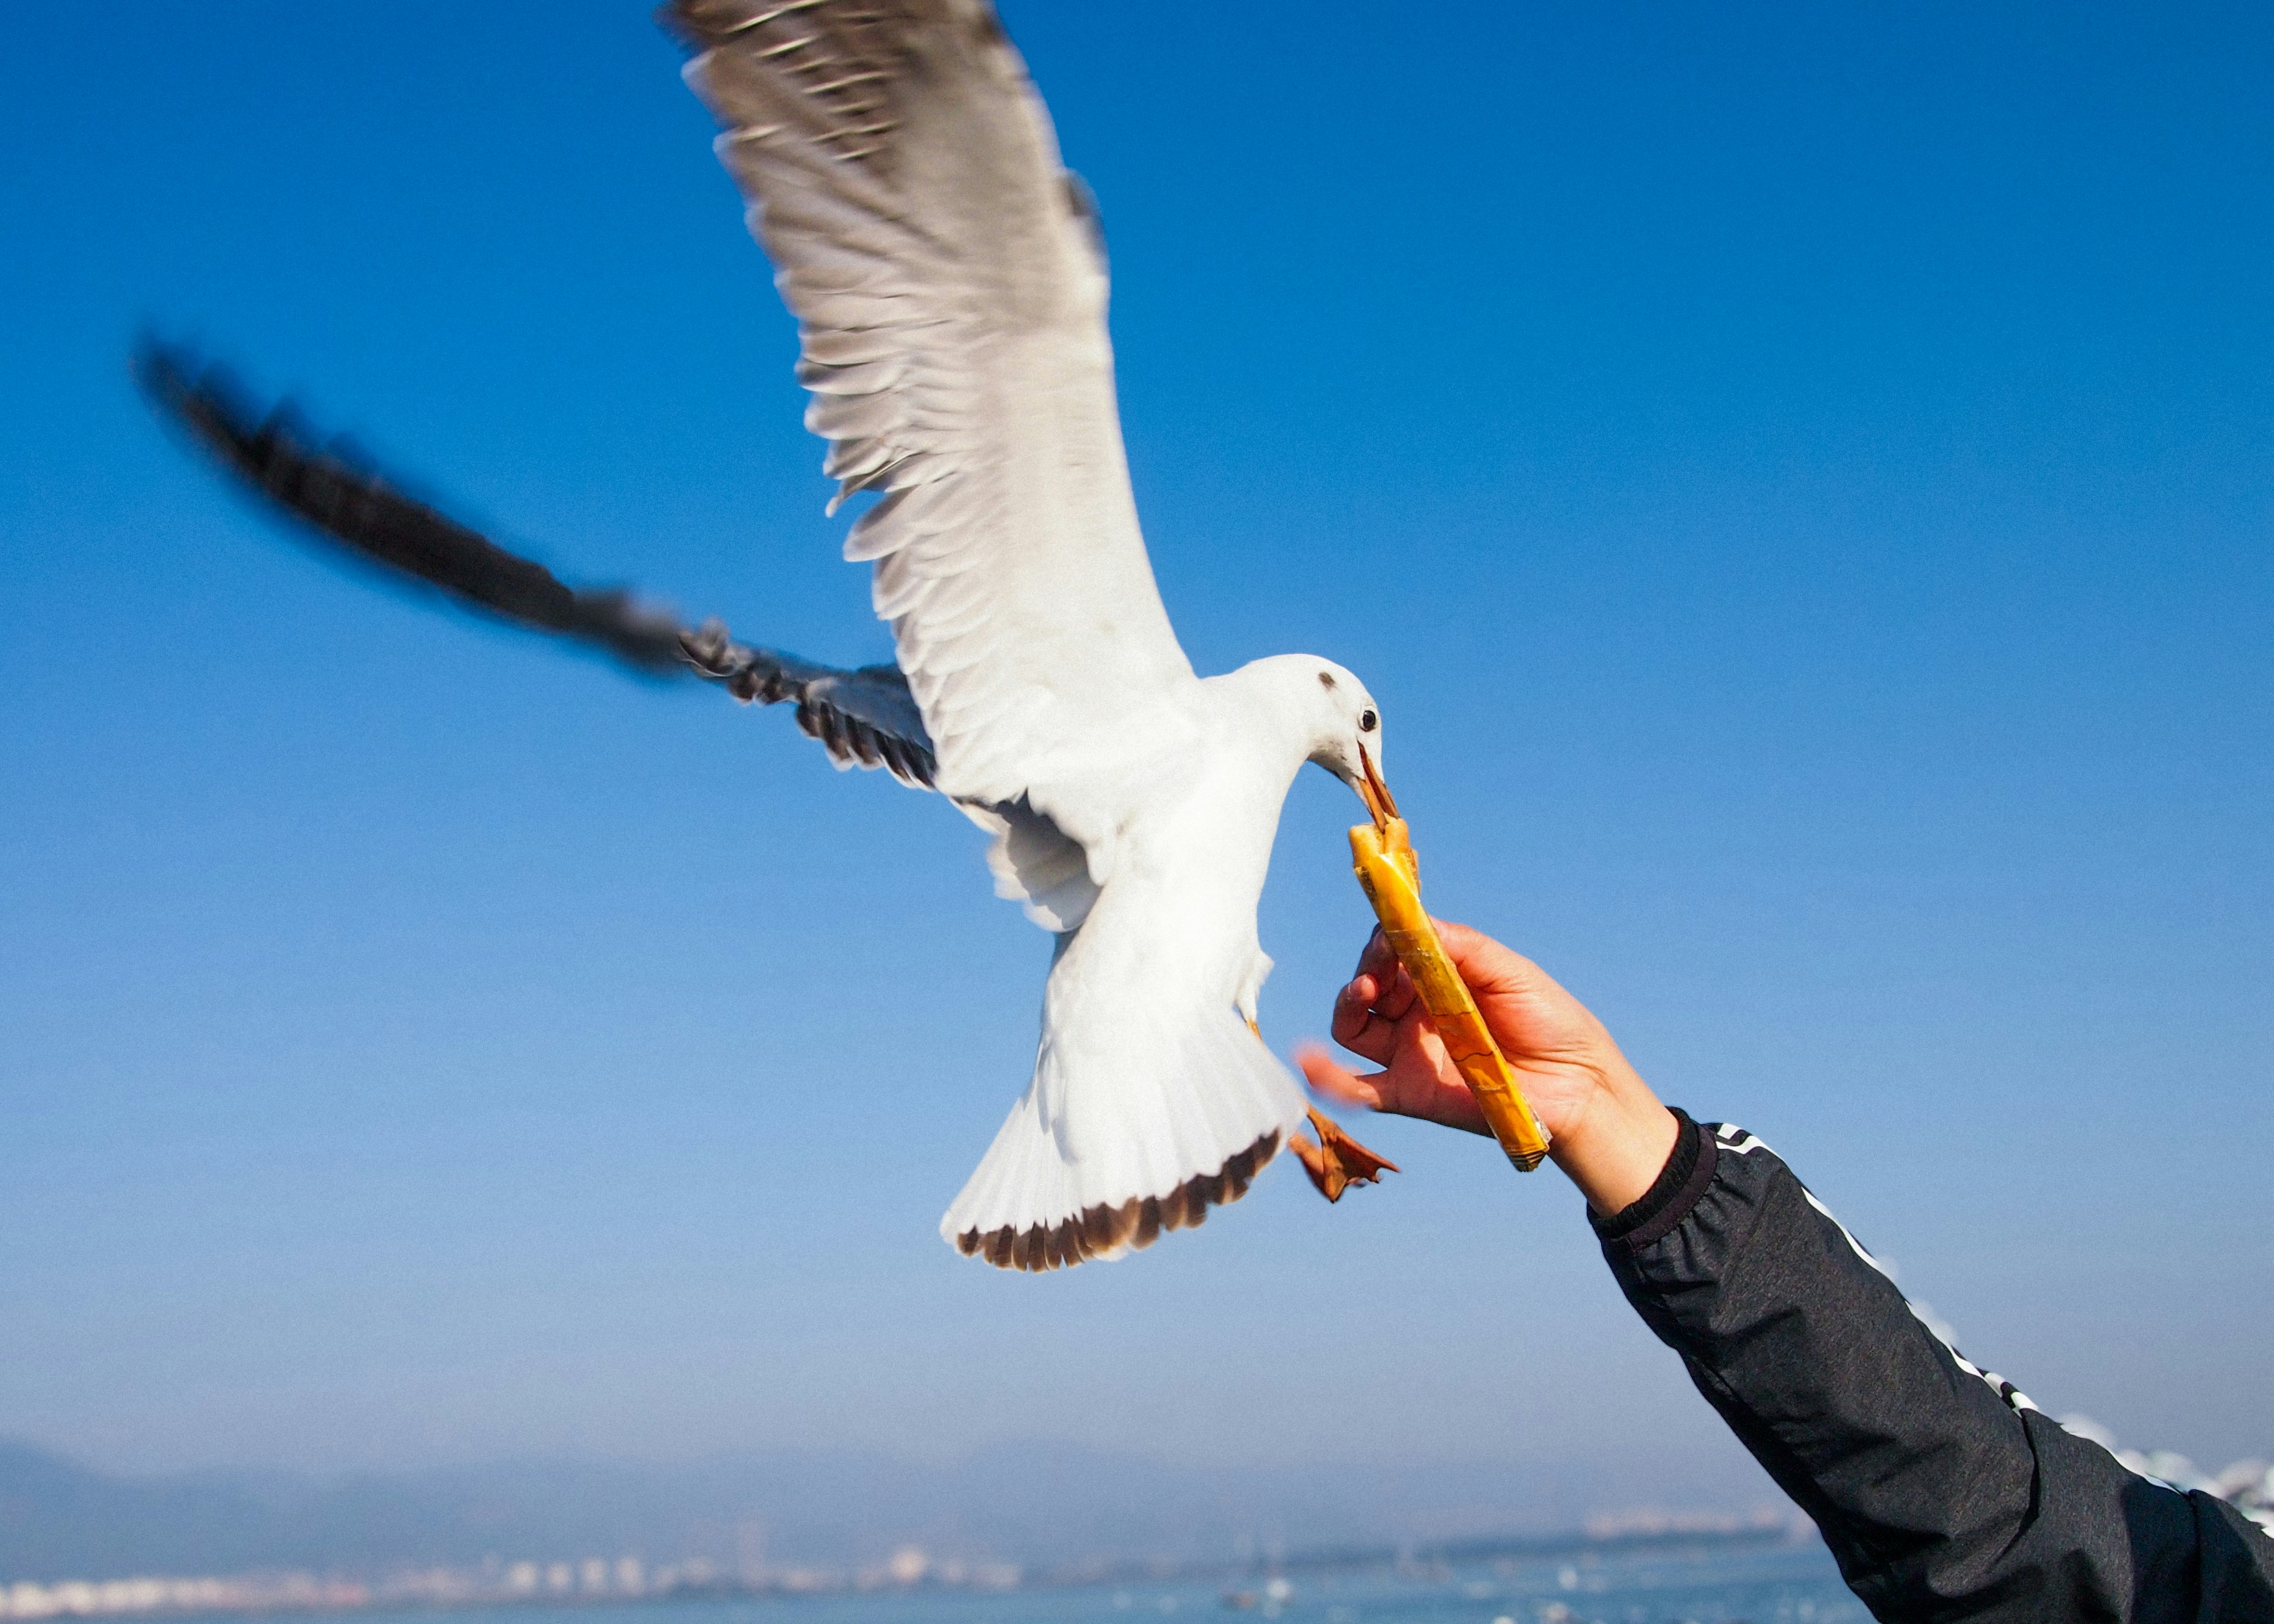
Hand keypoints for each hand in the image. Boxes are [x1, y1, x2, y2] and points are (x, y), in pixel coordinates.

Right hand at [1297, 922, 1679, 1215]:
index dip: (1384, 943)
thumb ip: (1458, 945)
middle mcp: (1418, 1014)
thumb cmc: (1550, 1021)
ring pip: (1353, 1027)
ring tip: (1365, 994)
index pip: (1392, 952)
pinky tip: (1308, 1061)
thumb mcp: (1506, 970)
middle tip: (1381, 970)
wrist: (1578, 1085)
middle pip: (1366, 986)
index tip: (1389, 937)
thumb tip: (1408, 920)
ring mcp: (1410, 1054)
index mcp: (1439, 980)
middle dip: (1368, 970)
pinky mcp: (1409, 1093)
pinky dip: (1326, 1077)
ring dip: (1348, 1005)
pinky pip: (1357, 1088)